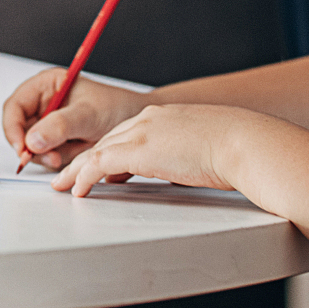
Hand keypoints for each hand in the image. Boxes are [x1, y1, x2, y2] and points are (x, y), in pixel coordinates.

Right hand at [2, 68, 146, 170]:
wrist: (137, 123)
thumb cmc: (117, 108)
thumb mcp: (88, 114)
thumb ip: (59, 126)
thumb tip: (32, 140)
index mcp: (46, 85)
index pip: (14, 107)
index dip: (13, 129)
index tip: (23, 148)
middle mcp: (44, 103)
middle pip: (19, 129)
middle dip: (32, 147)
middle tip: (52, 157)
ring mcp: (49, 123)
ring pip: (30, 146)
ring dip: (46, 155)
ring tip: (69, 155)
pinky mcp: (57, 141)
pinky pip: (45, 155)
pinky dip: (57, 159)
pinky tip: (74, 155)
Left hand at [51, 103, 270, 196]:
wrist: (245, 143)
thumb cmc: (239, 149)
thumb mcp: (208, 149)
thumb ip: (188, 156)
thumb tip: (184, 170)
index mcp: (167, 117)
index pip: (128, 133)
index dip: (110, 150)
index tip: (99, 166)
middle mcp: (150, 120)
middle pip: (106, 140)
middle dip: (85, 159)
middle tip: (69, 174)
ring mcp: (142, 133)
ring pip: (96, 151)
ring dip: (76, 170)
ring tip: (63, 186)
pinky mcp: (138, 151)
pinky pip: (99, 164)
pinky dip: (84, 177)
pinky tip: (77, 190)